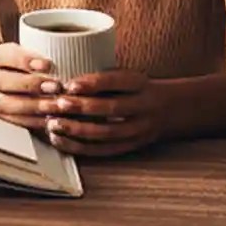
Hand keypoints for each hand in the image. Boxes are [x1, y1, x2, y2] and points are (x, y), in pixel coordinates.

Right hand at [0, 43, 62, 129]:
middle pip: (1, 81)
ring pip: (5, 104)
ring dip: (33, 106)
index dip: (24, 59)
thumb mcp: (0, 48)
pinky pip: (10, 121)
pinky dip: (30, 122)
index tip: (48, 63)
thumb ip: (22, 44)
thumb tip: (52, 30)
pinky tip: (49, 120)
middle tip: (56, 86)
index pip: (2, 54)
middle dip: (31, 84)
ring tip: (56, 105)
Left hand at [42, 69, 166, 156]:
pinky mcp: (131, 147)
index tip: (70, 84)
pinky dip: (80, 147)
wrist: (172, 109)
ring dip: (77, 130)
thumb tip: (64, 77)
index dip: (93, 83)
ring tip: (53, 124)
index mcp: (140, 84)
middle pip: (111, 108)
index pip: (117, 81)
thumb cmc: (138, 88)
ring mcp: (139, 130)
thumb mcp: (129, 76)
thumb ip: (103, 77)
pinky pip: (103, 150)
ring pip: (106, 133)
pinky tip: (60, 140)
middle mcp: (143, 107)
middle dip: (81, 107)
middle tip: (56, 104)